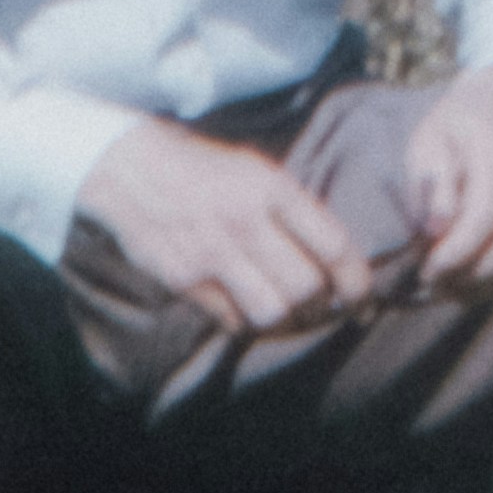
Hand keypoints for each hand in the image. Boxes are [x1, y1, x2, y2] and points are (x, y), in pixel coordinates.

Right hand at [78, 113, 385, 342]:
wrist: (132, 169)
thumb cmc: (206, 170)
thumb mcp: (257, 172)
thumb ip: (293, 210)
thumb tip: (334, 258)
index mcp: (271, 188)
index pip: (332, 244)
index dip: (356, 279)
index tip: (360, 295)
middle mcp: (244, 221)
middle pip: (306, 287)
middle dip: (321, 305)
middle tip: (322, 306)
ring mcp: (212, 253)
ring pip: (271, 312)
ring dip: (287, 321)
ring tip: (289, 315)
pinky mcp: (184, 280)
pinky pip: (232, 320)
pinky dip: (247, 323)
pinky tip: (249, 309)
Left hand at [393, 68, 492, 297]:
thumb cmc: (459, 124)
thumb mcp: (431, 141)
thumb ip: (432, 188)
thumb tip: (434, 235)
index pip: (485, 217)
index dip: (454, 253)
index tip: (425, 270)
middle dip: (471, 277)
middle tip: (435, 285)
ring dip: (486, 285)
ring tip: (449, 288)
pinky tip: (469, 281)